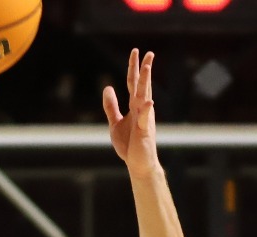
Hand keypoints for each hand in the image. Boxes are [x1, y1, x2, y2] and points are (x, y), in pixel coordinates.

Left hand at [102, 49, 159, 170]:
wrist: (138, 164)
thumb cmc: (129, 145)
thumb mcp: (115, 122)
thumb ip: (111, 106)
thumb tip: (107, 87)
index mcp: (134, 106)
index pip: (133, 83)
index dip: (133, 68)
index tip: (135, 52)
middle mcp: (141, 109)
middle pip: (142, 85)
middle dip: (144, 69)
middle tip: (148, 53)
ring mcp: (144, 119)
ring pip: (145, 96)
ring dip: (146, 82)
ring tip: (147, 67)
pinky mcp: (144, 131)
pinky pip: (144, 119)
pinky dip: (146, 110)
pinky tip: (149, 101)